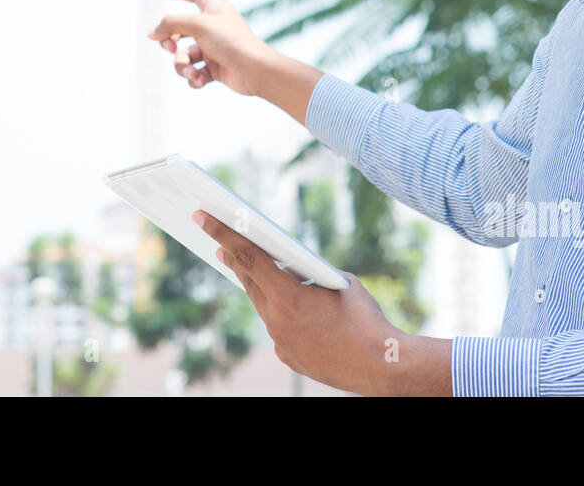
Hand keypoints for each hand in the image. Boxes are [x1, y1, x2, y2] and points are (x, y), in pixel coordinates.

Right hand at [146, 0, 274, 95]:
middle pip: (180, 30)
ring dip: (182, 65)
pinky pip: (194, 72)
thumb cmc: (229, 40)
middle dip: (169, 41)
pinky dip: (194, 77)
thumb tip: (152, 33)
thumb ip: (170, 24)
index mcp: (214, 7)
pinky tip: (200, 79)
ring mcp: (213, 48)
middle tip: (169, 47)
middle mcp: (213, 26)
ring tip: (191, 71)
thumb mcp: (197, 25)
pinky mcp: (215, 68)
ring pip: (184, 56)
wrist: (254, 69)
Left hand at [192, 208, 405, 395]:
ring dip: (256, 286)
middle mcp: (277, 321)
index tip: (202, 217)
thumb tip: (294, 272)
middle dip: (234, 259)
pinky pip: (278, 328)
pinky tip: (287, 307)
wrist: (382, 365)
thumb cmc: (366, 317)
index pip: (247, 257)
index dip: (223, 233)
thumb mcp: (340, 281)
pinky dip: (280, 314)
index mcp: (288, 296)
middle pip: (249, 282)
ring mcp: (280, 342)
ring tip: (245, 268)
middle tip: (218, 241)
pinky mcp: (289, 357)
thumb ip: (310, 274)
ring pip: (262, 306)